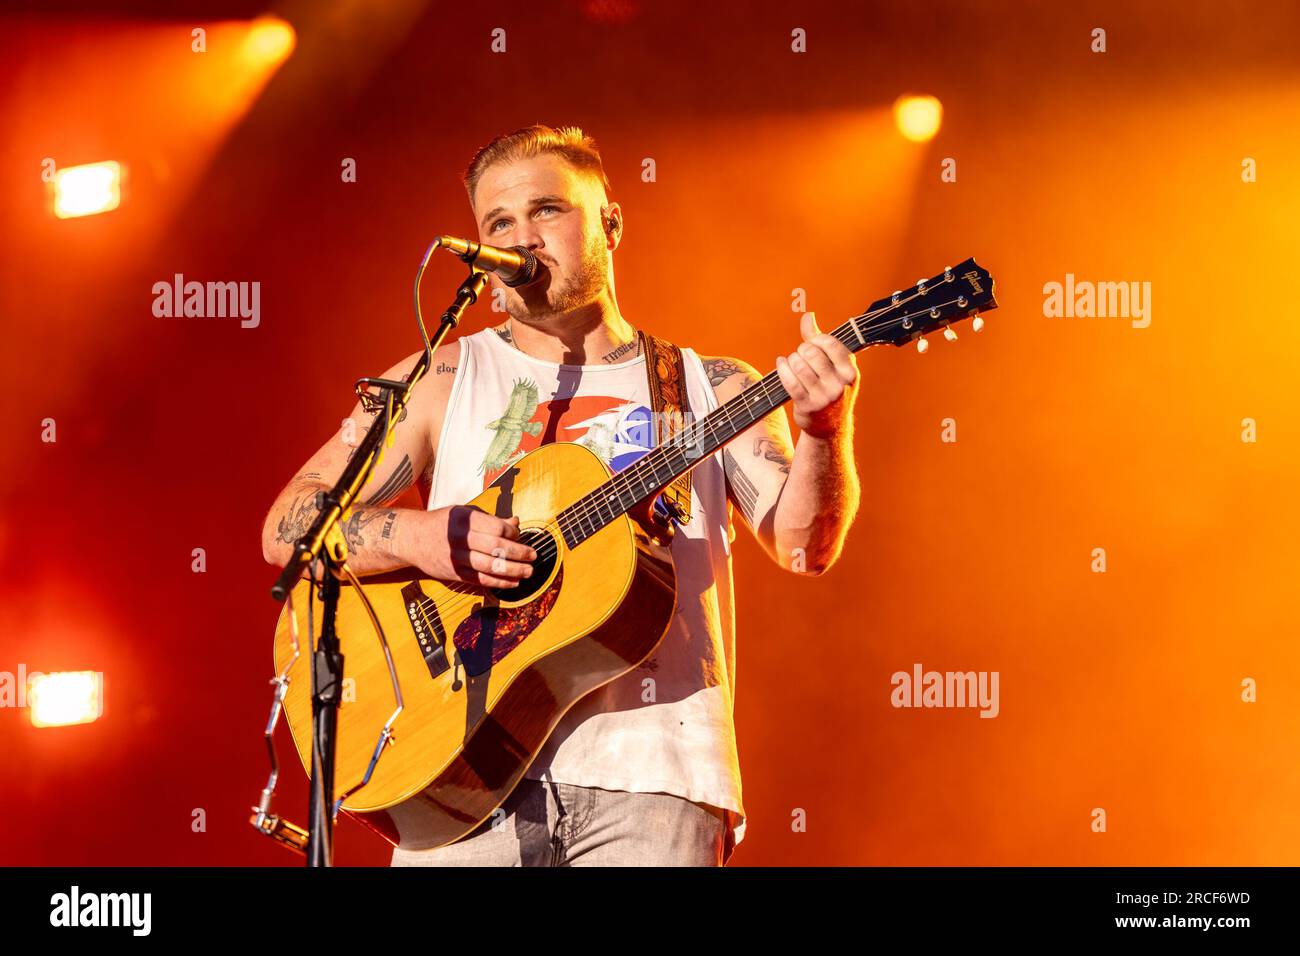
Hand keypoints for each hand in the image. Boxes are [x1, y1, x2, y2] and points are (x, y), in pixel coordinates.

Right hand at [398, 506, 536, 588]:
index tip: (520, 536)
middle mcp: (459, 539)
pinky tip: (513, 582)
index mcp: (463, 520)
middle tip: (533, 556)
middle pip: (495, 548)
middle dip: (518, 553)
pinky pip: (480, 581)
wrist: (410, 538)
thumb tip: (516, 523)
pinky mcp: (453, 574)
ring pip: (489, 567)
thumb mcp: (464, 513)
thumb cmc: (442, 523)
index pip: (496, 528)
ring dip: (513, 571)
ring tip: (528, 571)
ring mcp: (455, 558)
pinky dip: (498, 583)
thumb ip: (490, 520)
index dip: (513, 534)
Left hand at [775, 311, 859, 438]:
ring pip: (798, 365)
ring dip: (791, 360)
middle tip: (800, 356)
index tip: (811, 345)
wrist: (830, 426)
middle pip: (811, 352)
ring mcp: (824, 396)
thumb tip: (807, 316)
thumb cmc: (831, 388)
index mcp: (850, 371)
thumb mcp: (834, 366)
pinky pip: (790, 381)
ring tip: (792, 363)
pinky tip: (781, 364)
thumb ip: (819, 339)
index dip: (815, 340)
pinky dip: (782, 368)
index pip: (829, 343)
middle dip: (801, 350)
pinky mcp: (808, 406)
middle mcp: (840, 384)